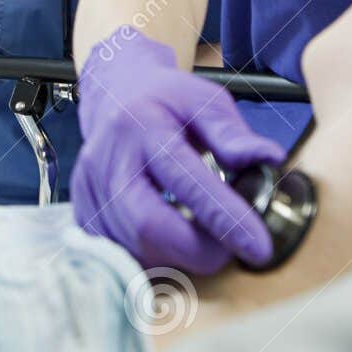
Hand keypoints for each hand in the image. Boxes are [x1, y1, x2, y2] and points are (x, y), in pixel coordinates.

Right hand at [72, 26, 287, 274]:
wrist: (115, 95)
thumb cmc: (164, 100)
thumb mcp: (205, 100)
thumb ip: (232, 133)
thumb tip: (269, 159)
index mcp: (142, 127)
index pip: (185, 181)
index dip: (224, 219)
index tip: (259, 246)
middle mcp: (108, 160)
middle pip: (147, 225)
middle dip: (197, 250)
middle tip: (230, 249)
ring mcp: (89, 190)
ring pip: (134, 248)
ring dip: (178, 255)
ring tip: (201, 235)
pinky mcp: (83, 213)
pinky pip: (120, 253)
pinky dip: (154, 257)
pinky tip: (172, 239)